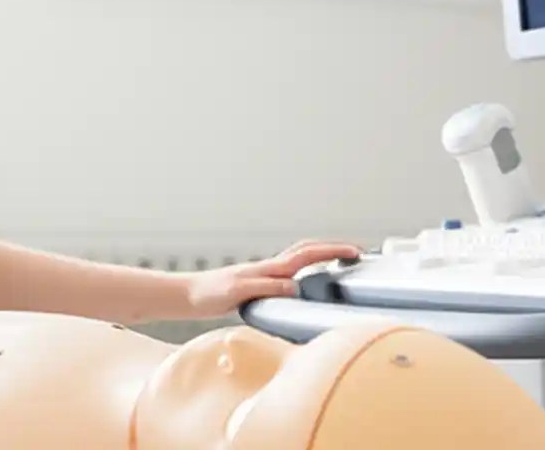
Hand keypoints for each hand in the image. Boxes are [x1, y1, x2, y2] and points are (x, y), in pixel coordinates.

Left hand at [185, 239, 361, 318]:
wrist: (187, 296)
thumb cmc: (209, 294)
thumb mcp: (238, 292)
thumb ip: (266, 289)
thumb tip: (295, 288)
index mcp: (268, 269)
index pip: (306, 255)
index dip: (331, 252)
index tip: (355, 252)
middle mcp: (269, 268)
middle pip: (306, 251)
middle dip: (332, 248)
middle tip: (357, 252)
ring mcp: (264, 274)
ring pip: (298, 259)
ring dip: (320, 255)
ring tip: (341, 260)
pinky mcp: (259, 284)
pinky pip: (289, 273)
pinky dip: (305, 270)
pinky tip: (308, 279)